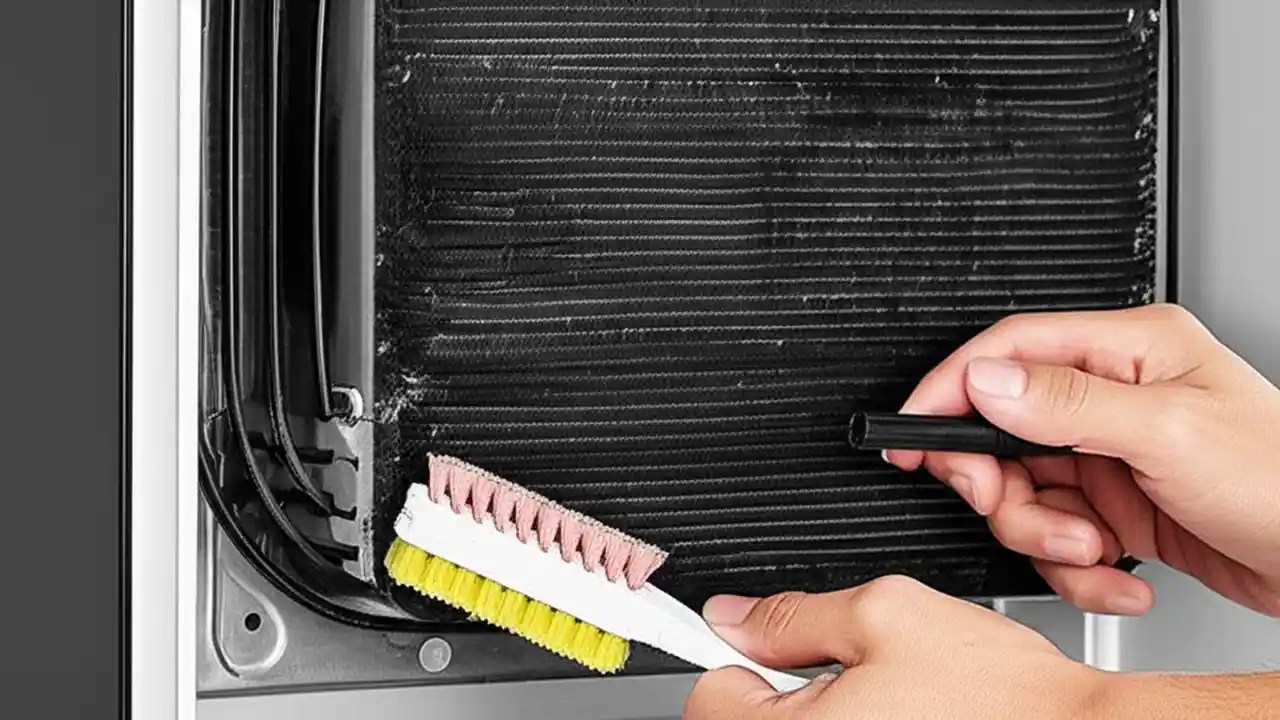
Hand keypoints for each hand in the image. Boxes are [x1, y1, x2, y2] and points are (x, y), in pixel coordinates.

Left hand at [686, 578, 1106, 719]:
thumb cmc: (1004, 696)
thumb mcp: (888, 614)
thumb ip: (793, 614)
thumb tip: (734, 616)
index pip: (706, 691)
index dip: (734, 650)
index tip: (734, 636)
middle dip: (776, 688)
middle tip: (841, 671)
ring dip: (814, 715)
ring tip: (884, 702)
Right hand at [888, 304, 1279, 616]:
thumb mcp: (1169, 433)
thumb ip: (1068, 404)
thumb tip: (985, 380)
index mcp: (1128, 350)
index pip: (1011, 350)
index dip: (953, 387)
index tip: (914, 428)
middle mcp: (1114, 398)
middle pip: (1004, 431)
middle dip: (1003, 484)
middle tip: (1007, 504)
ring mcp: (1113, 455)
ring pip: (1025, 492)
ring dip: (1048, 535)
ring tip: (1095, 549)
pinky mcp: (1118, 507)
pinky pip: (1059, 537)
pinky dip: (1079, 568)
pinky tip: (1123, 571)